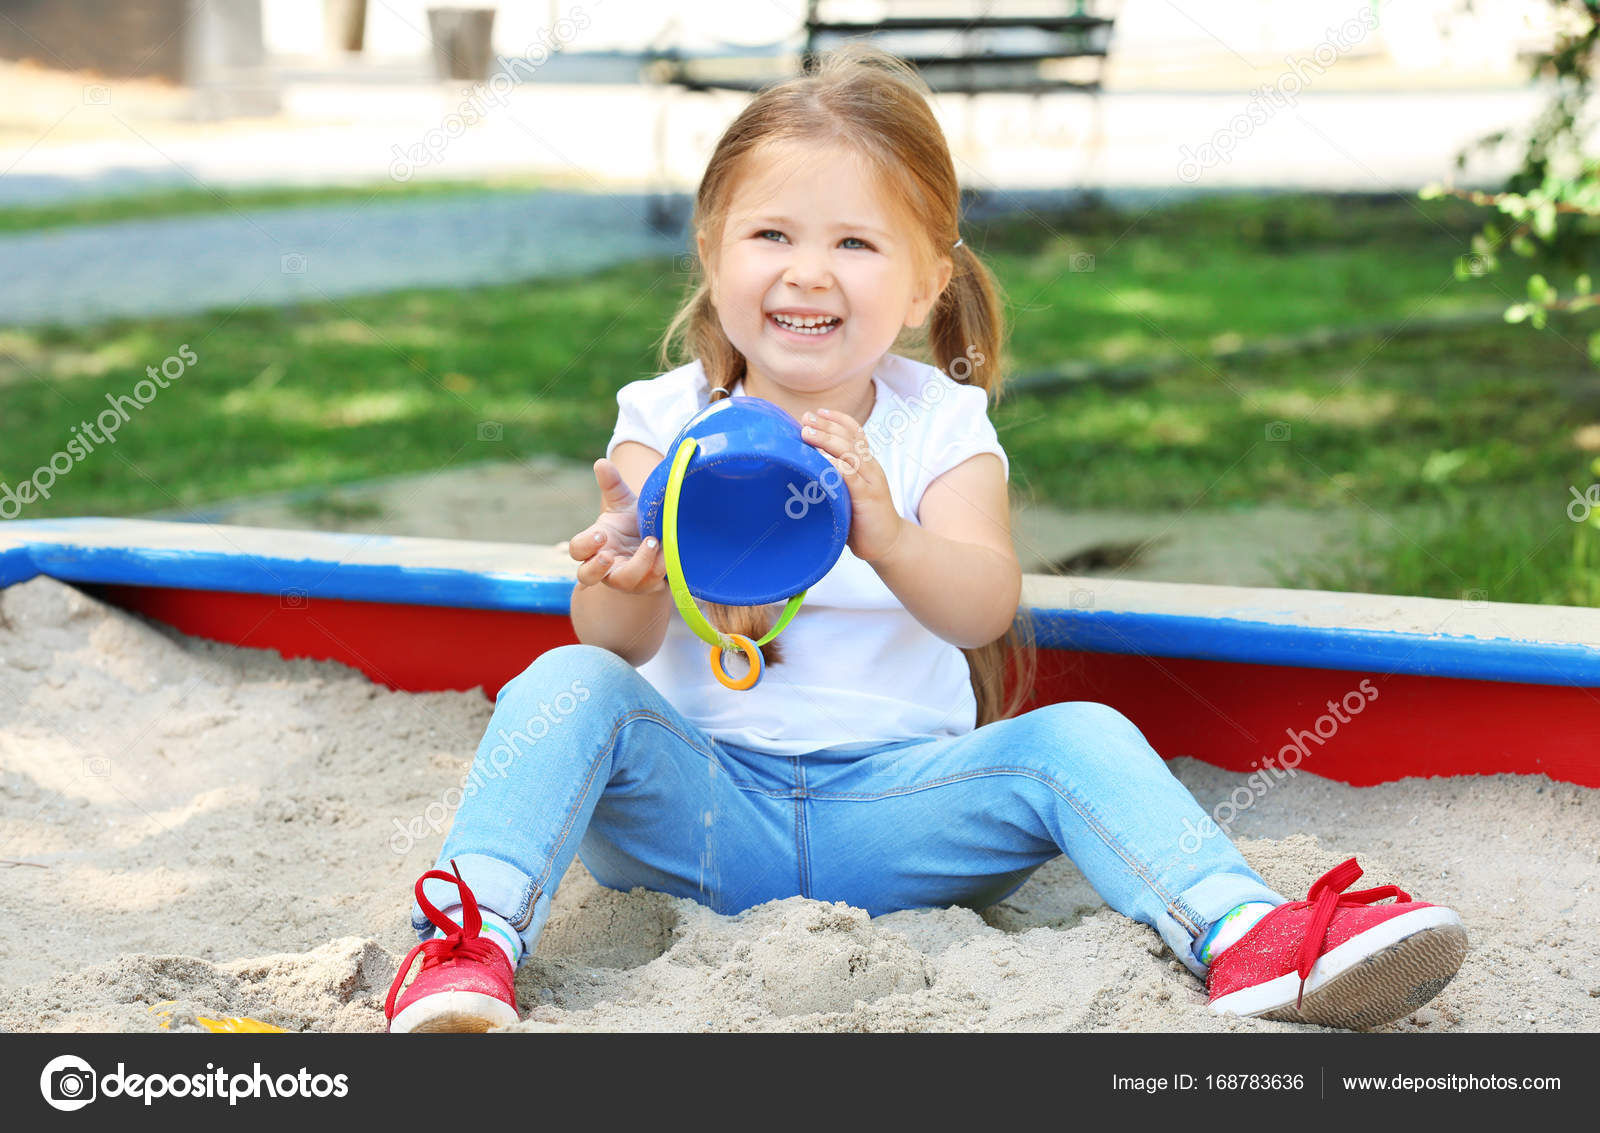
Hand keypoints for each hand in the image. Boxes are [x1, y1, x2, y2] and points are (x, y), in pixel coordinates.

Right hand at [568, 458, 667, 592]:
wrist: (660, 537)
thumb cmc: (633, 521)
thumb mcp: (623, 502)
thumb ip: (612, 484)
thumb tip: (601, 463)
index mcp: (595, 546)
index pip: (577, 550)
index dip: (584, 545)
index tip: (600, 535)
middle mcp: (606, 566)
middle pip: (587, 576)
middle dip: (597, 568)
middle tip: (608, 555)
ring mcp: (627, 579)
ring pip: (624, 582)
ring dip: (638, 564)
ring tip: (652, 542)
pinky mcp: (649, 584)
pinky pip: (653, 581)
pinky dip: (661, 565)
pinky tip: (670, 548)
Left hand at [800, 408, 904, 563]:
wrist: (889, 543)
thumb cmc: (864, 518)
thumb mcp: (851, 492)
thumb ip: (837, 478)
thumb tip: (806, 469)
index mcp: (867, 464)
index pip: (856, 433)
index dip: (838, 420)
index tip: (818, 412)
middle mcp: (870, 467)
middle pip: (849, 438)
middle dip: (826, 426)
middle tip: (805, 418)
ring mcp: (870, 481)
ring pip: (849, 453)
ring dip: (827, 440)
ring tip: (806, 432)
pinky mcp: (867, 497)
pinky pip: (850, 476)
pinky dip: (835, 466)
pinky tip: (821, 460)